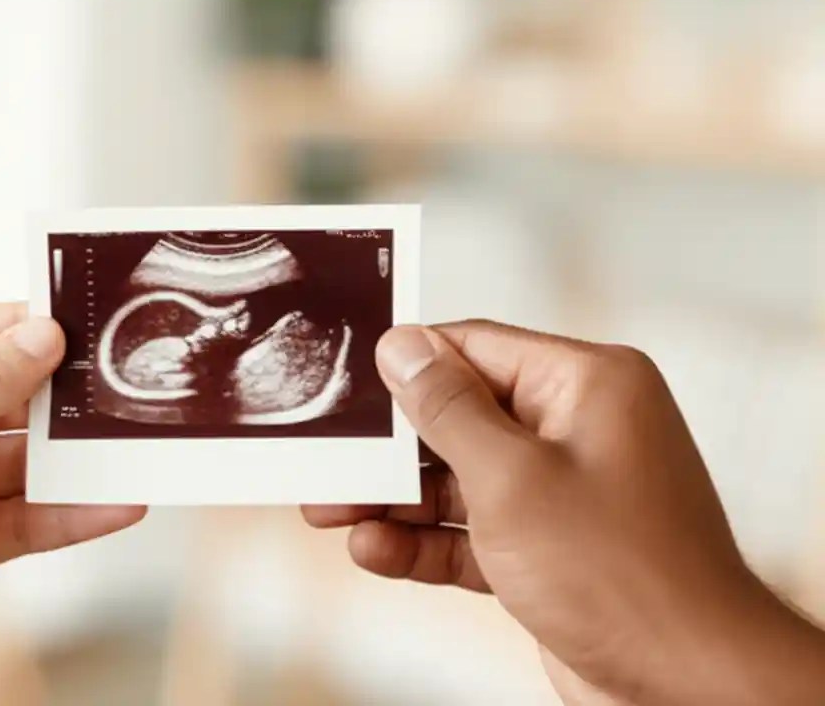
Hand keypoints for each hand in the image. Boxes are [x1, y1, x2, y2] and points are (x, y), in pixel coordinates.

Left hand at [0, 304, 145, 705]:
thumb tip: (40, 337)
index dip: (17, 328)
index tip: (76, 326)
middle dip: (55, 398)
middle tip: (116, 388)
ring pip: (21, 461)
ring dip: (72, 461)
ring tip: (126, 451)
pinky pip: (26, 517)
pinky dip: (70, 512)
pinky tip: (112, 505)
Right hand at [304, 321, 824, 705]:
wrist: (688, 689)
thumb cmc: (627, 578)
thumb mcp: (511, 480)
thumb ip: (448, 410)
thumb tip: (406, 348)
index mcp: (588, 386)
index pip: (477, 347)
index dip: (409, 361)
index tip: (351, 376)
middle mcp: (578, 430)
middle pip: (459, 418)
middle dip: (390, 449)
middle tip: (329, 460)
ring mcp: (562, 493)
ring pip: (457, 481)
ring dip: (395, 503)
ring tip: (331, 512)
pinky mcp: (546, 550)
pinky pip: (471, 532)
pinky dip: (424, 543)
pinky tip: (376, 551)